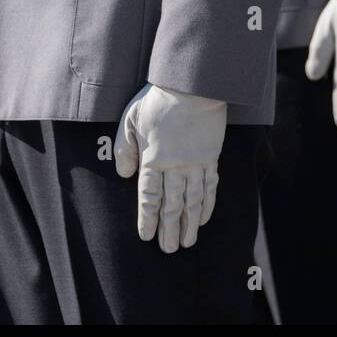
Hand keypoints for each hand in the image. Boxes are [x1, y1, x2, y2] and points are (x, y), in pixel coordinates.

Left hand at [114, 83, 226, 253]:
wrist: (193, 86)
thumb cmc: (157, 101)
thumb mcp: (130, 120)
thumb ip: (124, 149)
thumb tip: (124, 175)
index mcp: (153, 159)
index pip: (149, 197)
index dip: (148, 219)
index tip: (146, 236)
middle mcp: (175, 166)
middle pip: (172, 205)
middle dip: (169, 229)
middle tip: (168, 249)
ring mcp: (196, 163)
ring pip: (192, 201)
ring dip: (189, 224)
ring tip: (187, 243)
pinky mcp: (211, 157)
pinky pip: (210, 186)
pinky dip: (207, 205)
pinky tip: (203, 218)